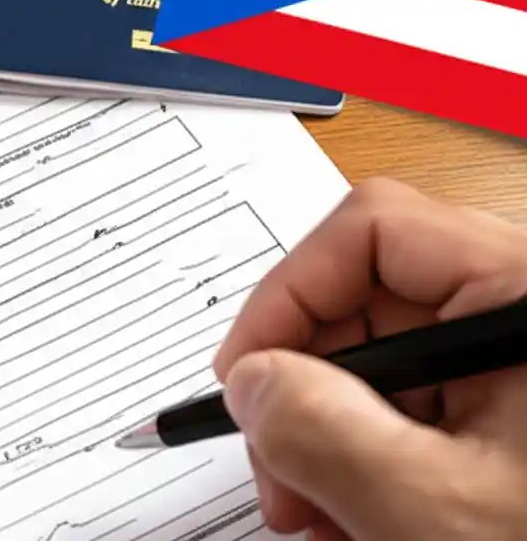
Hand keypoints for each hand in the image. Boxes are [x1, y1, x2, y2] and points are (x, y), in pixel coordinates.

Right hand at [213, 178, 526, 540]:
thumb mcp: (437, 510)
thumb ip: (325, 433)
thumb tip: (253, 382)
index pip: (375, 231)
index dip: (288, 296)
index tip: (246, 374)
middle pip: (371, 300)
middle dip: (303, 388)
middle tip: (277, 470)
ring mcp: (523, 367)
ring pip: (387, 363)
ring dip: (330, 436)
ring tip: (317, 513)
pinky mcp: (520, 411)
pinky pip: (421, 408)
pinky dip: (373, 458)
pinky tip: (362, 516)